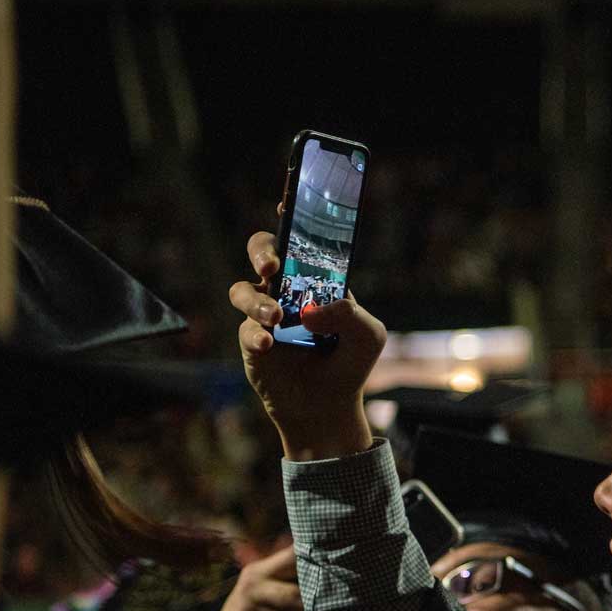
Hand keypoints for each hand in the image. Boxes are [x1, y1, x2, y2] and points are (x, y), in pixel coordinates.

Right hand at [228, 227, 384, 460]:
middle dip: (261, 250)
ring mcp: (266, 314)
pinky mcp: (251, 341)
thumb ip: (350, 314)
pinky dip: (254, 333)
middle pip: (261, 252)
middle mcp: (287, 290)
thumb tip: (312, 309)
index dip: (292, 220)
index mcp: (316, 280)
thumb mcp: (368, 336)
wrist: (328, 407)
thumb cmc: (350, 363)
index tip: (288, 204)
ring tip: (277, 318)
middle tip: (272, 265)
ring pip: (243, 289)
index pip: (301, 241)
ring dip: (257, 301)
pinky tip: (270, 344)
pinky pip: (243, 328)